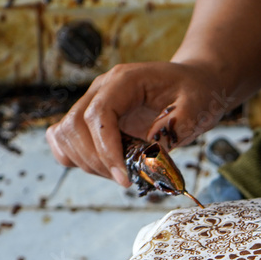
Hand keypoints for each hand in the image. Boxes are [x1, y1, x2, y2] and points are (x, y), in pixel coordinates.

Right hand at [46, 61, 233, 186]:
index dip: (106, 150)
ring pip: (65, 135)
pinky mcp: (92, 119)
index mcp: (125, 80)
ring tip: (122, 173)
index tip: (124, 178)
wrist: (193, 83)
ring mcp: (93, 102)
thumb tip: (150, 150)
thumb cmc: (196, 92)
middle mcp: (102, 89)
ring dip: (88, 163)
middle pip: (74, 126)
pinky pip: (63, 138)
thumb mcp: (197, 107)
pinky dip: (76, 158)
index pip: (99, 114)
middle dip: (97, 161)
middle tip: (127, 179)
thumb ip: (175, 127)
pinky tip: (106, 166)